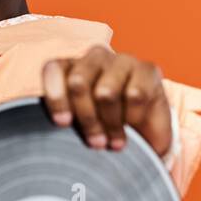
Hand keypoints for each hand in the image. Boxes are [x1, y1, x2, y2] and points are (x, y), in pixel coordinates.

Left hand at [41, 47, 171, 156]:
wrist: (145, 141)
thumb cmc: (103, 131)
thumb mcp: (78, 127)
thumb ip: (65, 119)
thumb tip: (61, 122)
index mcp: (70, 67)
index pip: (53, 70)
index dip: (56, 97)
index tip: (63, 123)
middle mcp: (94, 58)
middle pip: (78, 82)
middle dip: (86, 118)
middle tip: (95, 142)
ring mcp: (122, 61)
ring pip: (106, 92)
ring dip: (111, 123)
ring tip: (114, 141)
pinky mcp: (147, 69)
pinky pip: (134, 95)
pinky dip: (133, 116)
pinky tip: (133, 123)